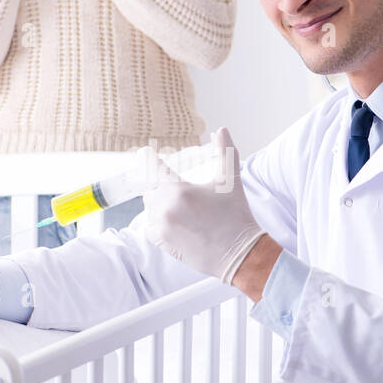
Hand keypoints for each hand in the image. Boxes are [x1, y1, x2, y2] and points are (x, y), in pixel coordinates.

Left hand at [142, 127, 265, 282]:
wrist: (240, 252)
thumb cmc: (236, 214)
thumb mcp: (231, 179)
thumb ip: (225, 151)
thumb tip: (222, 129)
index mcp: (180, 190)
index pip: (154, 168)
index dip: (147, 158)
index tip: (143, 153)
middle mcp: (166, 208)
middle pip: (150, 189)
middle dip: (158, 184)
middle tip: (168, 183)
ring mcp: (162, 227)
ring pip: (149, 208)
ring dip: (158, 203)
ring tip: (176, 203)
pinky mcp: (163, 242)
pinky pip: (149, 227)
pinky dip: (156, 221)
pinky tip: (170, 219)